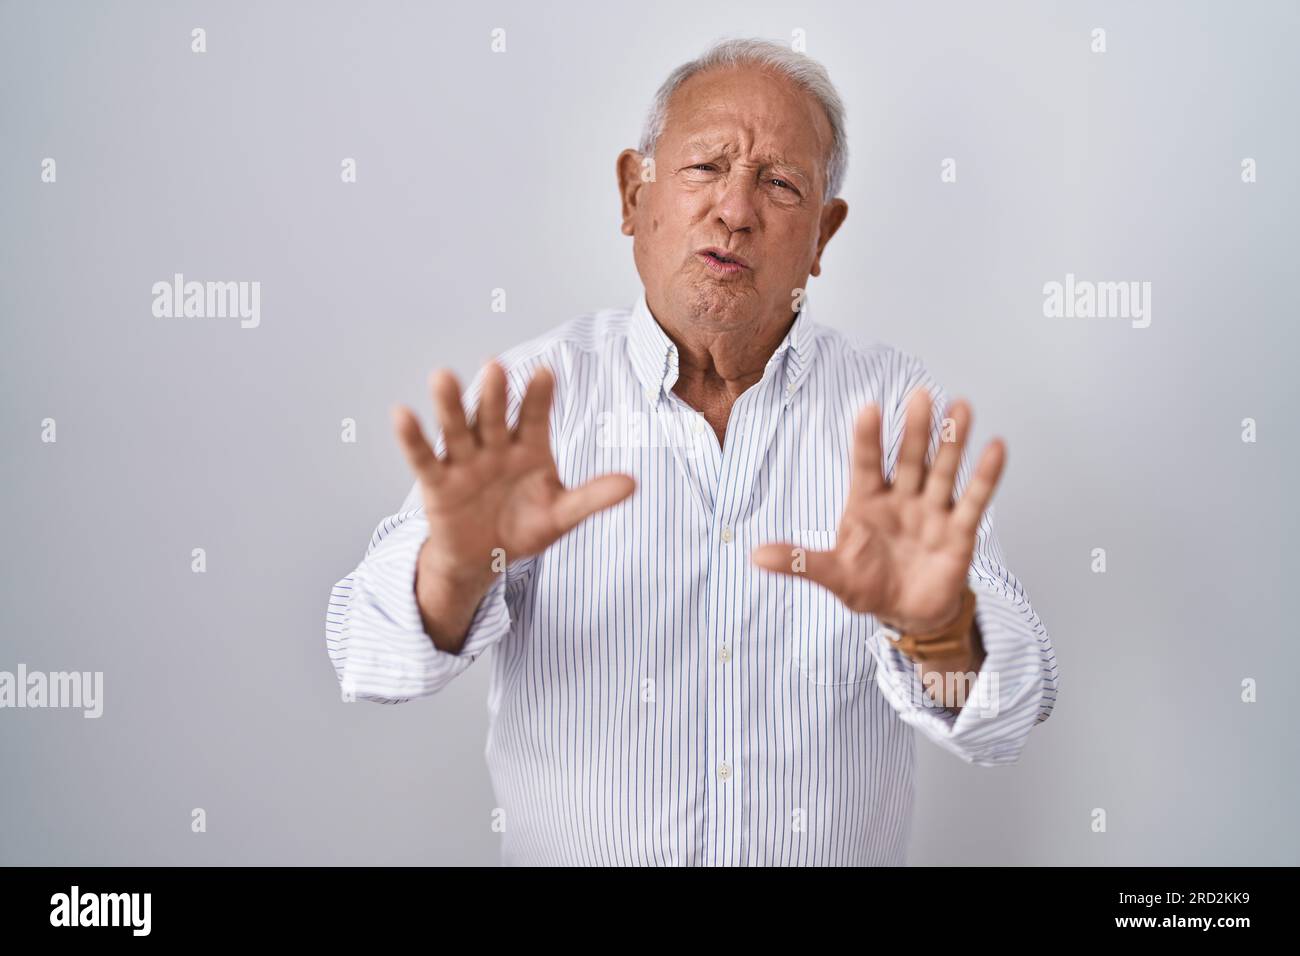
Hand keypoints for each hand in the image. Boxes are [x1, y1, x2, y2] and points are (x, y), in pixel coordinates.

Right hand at [392, 361, 635, 646]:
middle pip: (493, 415)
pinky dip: (413, 437)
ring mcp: (464, 461)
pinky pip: (423, 457)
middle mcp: (495, 446)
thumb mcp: (561, 515)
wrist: (486, 559)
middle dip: (494, 394)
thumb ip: (592, 497)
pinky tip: (402, 414)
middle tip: (495, 367)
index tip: (545, 372)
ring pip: (457, 428)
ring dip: (450, 404)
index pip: (534, 416)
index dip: (538, 397)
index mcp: (529, 447)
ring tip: (443, 376)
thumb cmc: (525, 528)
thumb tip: (632, 483)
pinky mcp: (436, 482)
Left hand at [751, 387, 1005, 637]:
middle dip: (915, 430)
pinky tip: (995, 447)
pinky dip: (985, 477)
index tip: (867, 407)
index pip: (866, 464)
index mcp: (867, 502)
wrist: (906, 614)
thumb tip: (756, 556)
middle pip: (908, 459)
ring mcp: (932, 512)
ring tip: (961, 407)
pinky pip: (974, 501)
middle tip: (920, 394)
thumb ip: (799, 563)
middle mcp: (901, 499)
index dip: (867, 438)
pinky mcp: (959, 532)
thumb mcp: (832, 575)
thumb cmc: (867, 586)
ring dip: (952, 442)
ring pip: (942, 471)